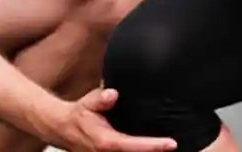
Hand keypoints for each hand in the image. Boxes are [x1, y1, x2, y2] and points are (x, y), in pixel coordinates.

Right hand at [50, 87, 176, 151]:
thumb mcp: (87, 103)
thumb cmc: (79, 115)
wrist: (63, 129)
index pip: (134, 146)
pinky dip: (144, 151)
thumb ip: (100, 99)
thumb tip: (113, 94)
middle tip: (178, 146)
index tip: (171, 143)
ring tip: (171, 148)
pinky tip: (157, 148)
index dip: (153, 146)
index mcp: (106, 142)